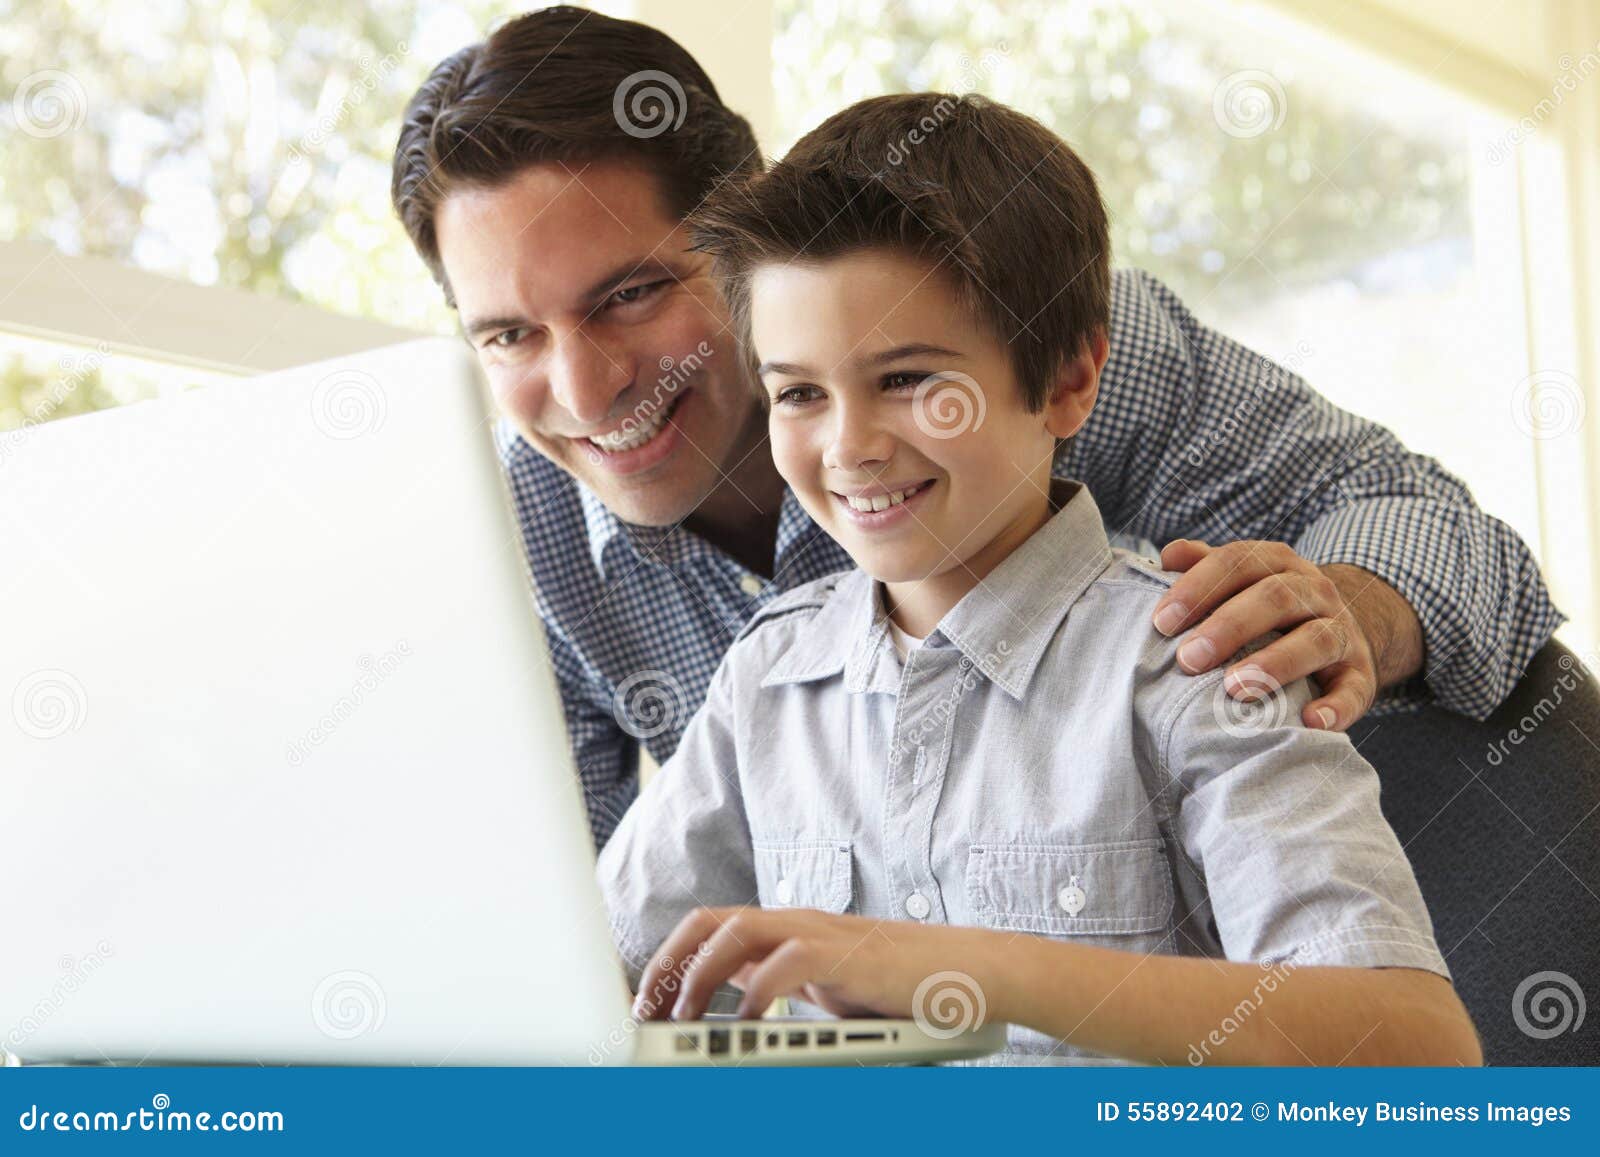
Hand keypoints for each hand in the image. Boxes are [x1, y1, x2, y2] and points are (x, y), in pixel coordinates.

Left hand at [633, 907, 1000, 1024]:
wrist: (969, 973)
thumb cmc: (905, 992)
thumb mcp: (832, 998)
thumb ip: (790, 1002)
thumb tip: (743, 1037)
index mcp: (789, 934)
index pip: (713, 930)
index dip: (673, 961)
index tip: (647, 1004)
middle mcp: (797, 924)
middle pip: (710, 921)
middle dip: (669, 963)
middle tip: (646, 1012)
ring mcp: (820, 933)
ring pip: (736, 931)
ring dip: (701, 976)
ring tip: (686, 1020)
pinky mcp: (846, 952)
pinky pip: (785, 962)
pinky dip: (756, 993)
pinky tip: (747, 1026)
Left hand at [1151, 540, 1420, 731]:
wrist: (1339, 632)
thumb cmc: (1268, 609)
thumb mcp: (1241, 580)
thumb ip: (1204, 565)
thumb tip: (1168, 556)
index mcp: (1277, 563)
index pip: (1237, 562)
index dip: (1199, 588)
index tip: (1162, 622)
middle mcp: (1314, 591)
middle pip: (1275, 598)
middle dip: (1228, 627)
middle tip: (1188, 659)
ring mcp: (1342, 632)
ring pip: (1316, 640)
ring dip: (1274, 664)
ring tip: (1235, 689)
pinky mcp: (1360, 675)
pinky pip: (1353, 689)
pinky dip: (1336, 707)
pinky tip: (1310, 721)